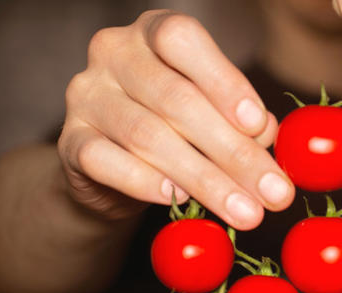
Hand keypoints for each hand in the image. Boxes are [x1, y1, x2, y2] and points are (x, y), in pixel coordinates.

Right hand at [58, 10, 294, 228]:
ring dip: (204, 179)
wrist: (111, 170)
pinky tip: (177, 199)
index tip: (259, 125)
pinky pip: (105, 161)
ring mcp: (86, 97)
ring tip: (243, 211)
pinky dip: (145, 182)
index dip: (224, 81)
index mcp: (153, 33)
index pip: (183, 39)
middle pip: (176, 99)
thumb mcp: (212, 116)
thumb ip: (240, 121)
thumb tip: (266, 134)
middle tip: (272, 194)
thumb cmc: (174, 130)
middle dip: (233, 152)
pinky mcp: (69, 142)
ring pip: (147, 136)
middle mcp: (114, 53)